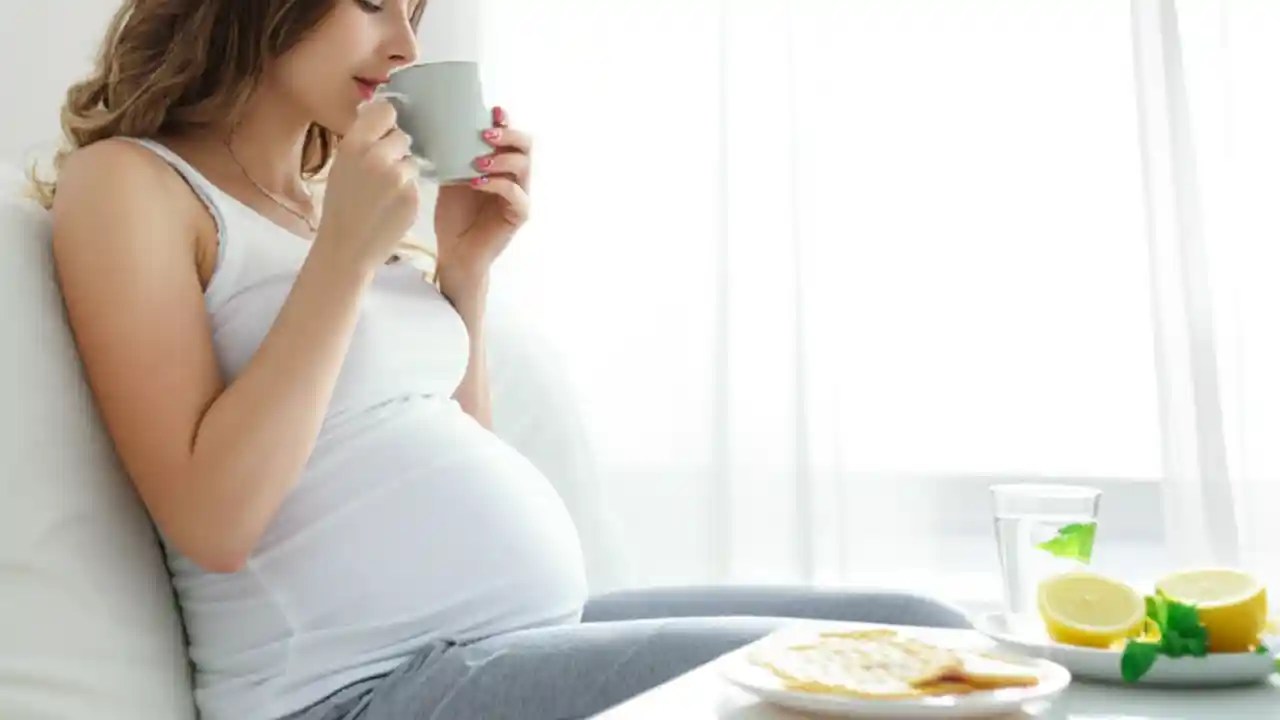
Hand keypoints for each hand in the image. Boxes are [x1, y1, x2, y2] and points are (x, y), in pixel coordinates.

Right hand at [315, 99, 418, 271]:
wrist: (346, 247)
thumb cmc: (341, 205)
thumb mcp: (341, 165)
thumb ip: (362, 140)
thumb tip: (382, 113)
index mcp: (354, 145)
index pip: (385, 110)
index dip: (387, 121)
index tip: (385, 130)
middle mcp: (377, 156)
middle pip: (402, 136)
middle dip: (396, 151)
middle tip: (382, 172)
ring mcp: (398, 177)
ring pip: (412, 160)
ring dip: (404, 172)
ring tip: (385, 193)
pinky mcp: (413, 196)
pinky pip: (416, 183)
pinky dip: (408, 192)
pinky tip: (392, 206)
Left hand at [434, 106, 531, 279]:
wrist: (455, 252)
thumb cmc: (454, 215)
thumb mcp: (451, 177)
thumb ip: (456, 155)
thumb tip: (445, 126)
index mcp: (501, 164)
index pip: (510, 136)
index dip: (505, 122)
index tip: (493, 111)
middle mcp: (515, 176)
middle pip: (526, 145)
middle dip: (508, 135)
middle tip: (485, 136)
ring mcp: (520, 195)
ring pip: (524, 166)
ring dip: (501, 159)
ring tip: (477, 162)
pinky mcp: (519, 214)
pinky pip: (516, 193)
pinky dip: (497, 184)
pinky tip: (477, 183)